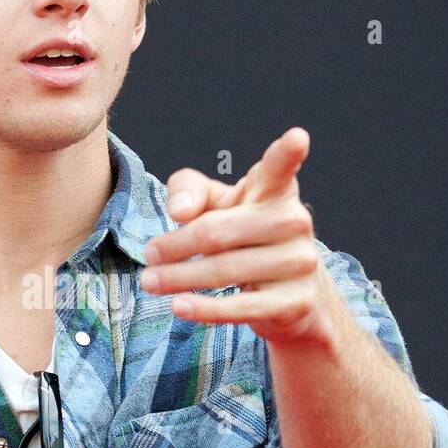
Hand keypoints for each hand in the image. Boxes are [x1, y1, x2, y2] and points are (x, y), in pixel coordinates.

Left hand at [140, 127, 332, 345]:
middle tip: (148, 254)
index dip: (287, 153)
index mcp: (275, 191)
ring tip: (149, 282)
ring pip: (227, 270)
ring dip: (180, 278)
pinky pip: (243, 307)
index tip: (297, 138)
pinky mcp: (296, 302)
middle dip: (177, 245)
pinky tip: (178, 307)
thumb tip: (180, 211)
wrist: (288, 295)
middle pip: (220, 231)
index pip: (280, 169)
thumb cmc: (241, 235)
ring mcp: (299, 263)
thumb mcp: (215, 204)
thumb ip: (189, 190)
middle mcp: (294, 222)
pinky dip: (206, 309)